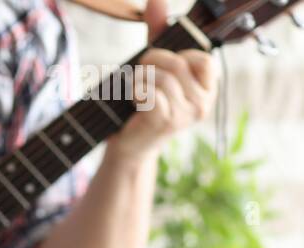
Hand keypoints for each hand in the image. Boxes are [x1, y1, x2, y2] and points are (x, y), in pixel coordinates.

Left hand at [110, 0, 219, 158]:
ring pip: (163, 78)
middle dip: (152, 60)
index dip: (178, 53)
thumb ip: (159, 34)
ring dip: (141, 76)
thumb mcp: (155, 66)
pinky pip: (150, 93)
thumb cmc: (143, 102)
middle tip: (140, 70)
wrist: (129, 144)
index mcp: (207, 89)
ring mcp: (185, 115)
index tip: (160, 60)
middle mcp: (203, 103)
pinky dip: (135, 89)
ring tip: (135, 86)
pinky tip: (132, 98)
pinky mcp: (164, 122)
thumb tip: (156, 0)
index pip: (204, 59)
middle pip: (178, 64)